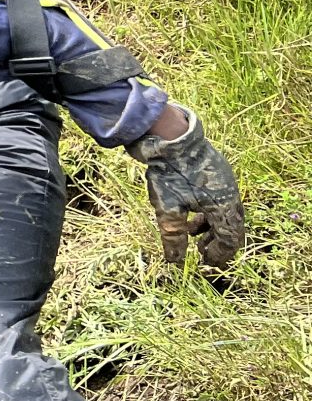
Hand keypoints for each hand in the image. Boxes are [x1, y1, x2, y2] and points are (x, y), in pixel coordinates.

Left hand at [127, 104, 244, 267]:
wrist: (168, 137)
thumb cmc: (170, 172)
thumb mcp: (168, 207)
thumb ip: (173, 235)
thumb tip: (175, 261)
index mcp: (224, 204)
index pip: (230, 237)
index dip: (220, 253)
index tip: (207, 263)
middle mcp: (230, 193)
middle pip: (232, 225)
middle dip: (219, 242)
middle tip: (204, 254)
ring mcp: (225, 181)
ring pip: (225, 211)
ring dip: (212, 227)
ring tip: (194, 236)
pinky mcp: (216, 172)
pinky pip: (219, 199)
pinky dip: (208, 212)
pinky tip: (191, 215)